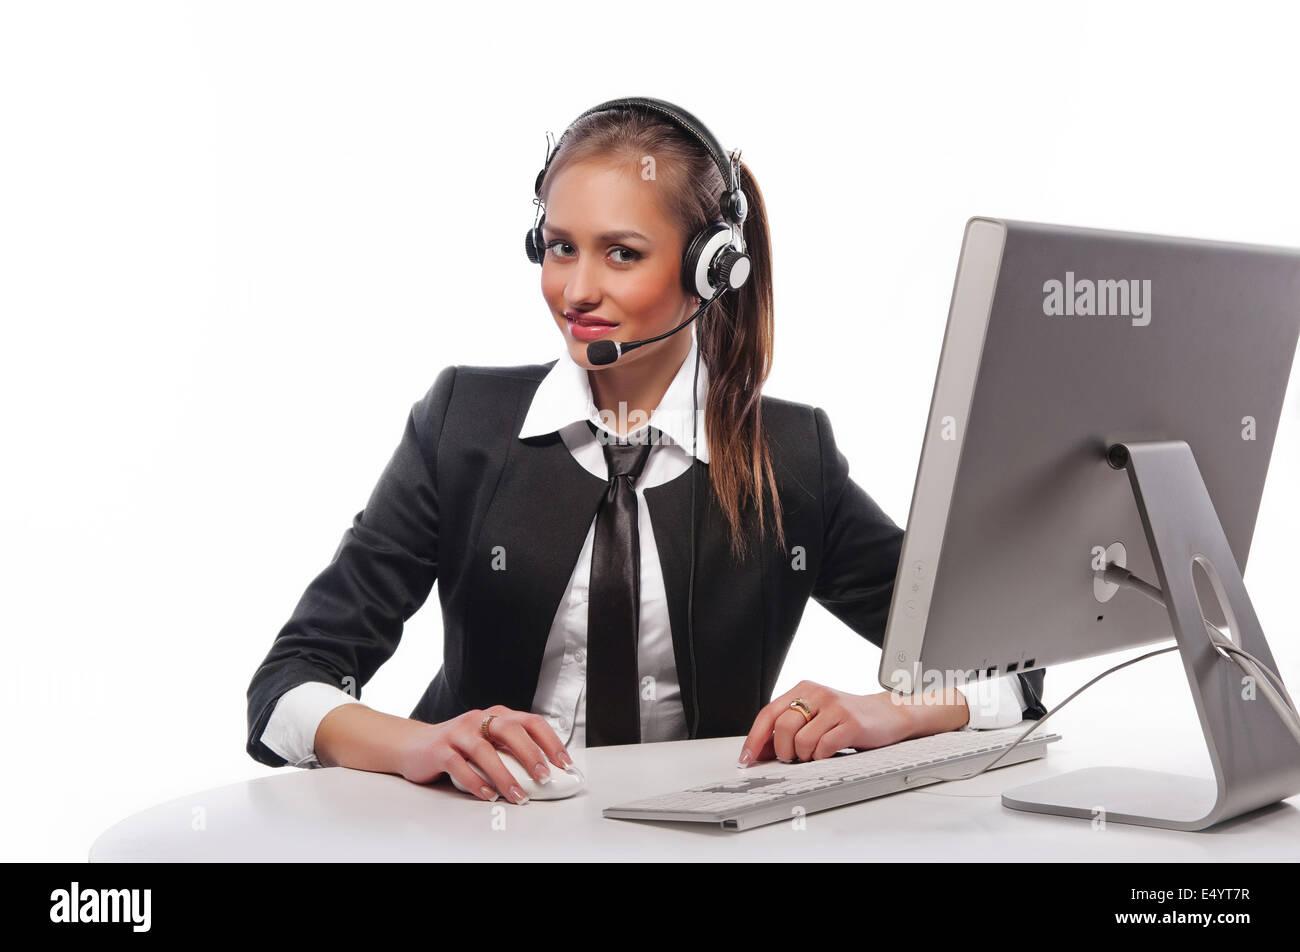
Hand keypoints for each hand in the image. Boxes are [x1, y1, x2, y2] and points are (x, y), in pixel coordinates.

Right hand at [397, 705, 572, 802]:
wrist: (415, 745)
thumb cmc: (460, 746)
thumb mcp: (489, 742)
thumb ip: (511, 750)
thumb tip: (545, 772)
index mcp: (497, 716)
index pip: (531, 722)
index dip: (551, 742)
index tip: (564, 763)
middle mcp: (479, 720)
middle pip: (511, 731)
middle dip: (531, 755)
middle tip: (544, 778)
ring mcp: (459, 732)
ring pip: (485, 752)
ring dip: (504, 776)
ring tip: (517, 796)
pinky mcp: (440, 749)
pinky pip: (460, 766)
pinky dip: (476, 782)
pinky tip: (488, 795)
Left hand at [737, 680, 967, 765]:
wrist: (888, 713)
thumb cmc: (847, 717)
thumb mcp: (815, 714)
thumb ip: (789, 726)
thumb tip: (760, 750)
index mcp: (802, 689)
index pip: (768, 713)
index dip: (755, 738)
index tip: (747, 759)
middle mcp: (816, 693)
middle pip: (782, 729)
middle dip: (783, 752)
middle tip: (793, 758)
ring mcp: (834, 707)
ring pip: (801, 741)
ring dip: (805, 756)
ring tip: (816, 753)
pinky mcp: (851, 723)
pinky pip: (824, 748)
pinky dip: (823, 756)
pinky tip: (831, 751)